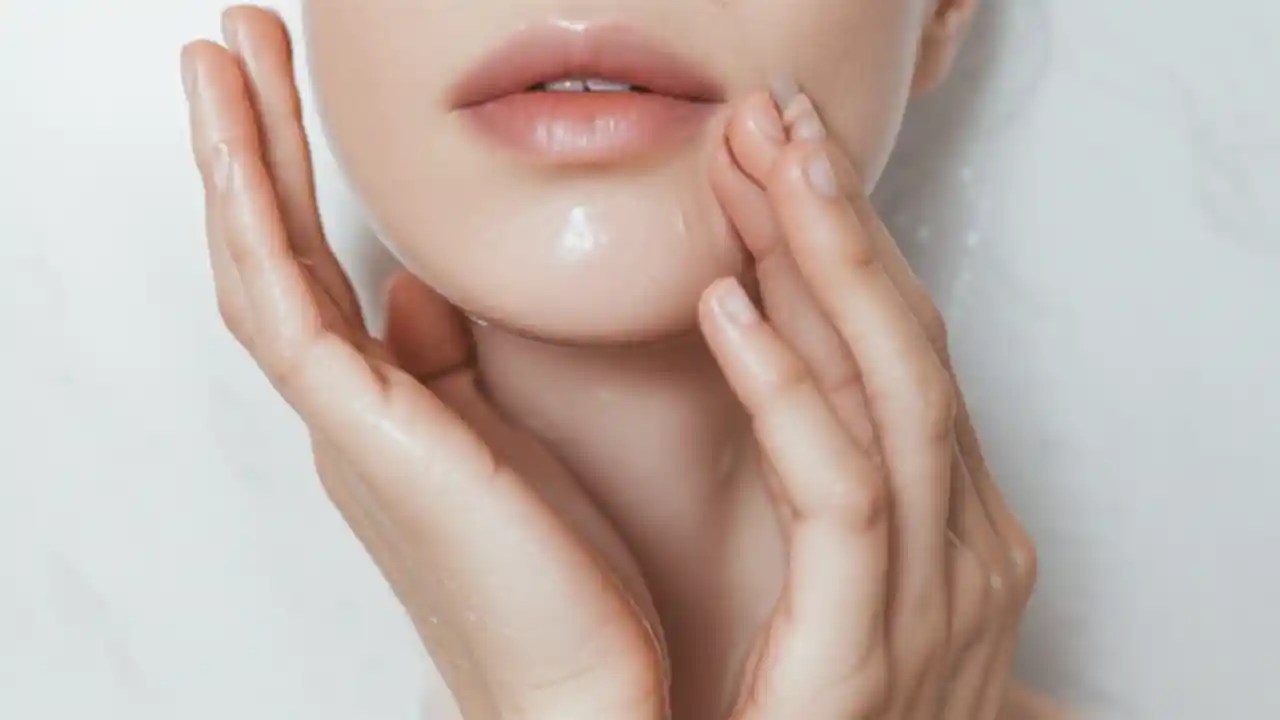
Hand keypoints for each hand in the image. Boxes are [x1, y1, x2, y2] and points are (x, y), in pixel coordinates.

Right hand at [180, 8, 667, 718]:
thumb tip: (415, 291)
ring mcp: (345, 422)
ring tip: (219, 57)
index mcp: (381, 401)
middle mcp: (346, 405)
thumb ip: (445, 361)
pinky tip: (241, 148)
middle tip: (230, 40)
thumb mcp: (500, 435)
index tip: (279, 83)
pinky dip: (256, 227)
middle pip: (272, 247)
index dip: (288, 168)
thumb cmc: (555, 573)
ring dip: (237, 157)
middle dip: (250, 138)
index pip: (313, 261)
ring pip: (260, 266)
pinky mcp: (369, 438)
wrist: (578, 685)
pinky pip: (288, 315)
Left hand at [700, 86, 1038, 717]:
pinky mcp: (870, 641)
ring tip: (765, 169)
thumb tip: (761, 348)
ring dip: (829, 267)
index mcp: (950, 523)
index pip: (901, 355)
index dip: (845, 250)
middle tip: (784, 122)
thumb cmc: (804, 712)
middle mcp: (965, 545)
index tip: (783, 163)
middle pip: (912, 348)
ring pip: (896, 394)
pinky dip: (789, 389)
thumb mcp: (826, 577)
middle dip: (847, 226)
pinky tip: (729, 305)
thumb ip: (816, 472)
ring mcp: (935, 595)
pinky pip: (841, 490)